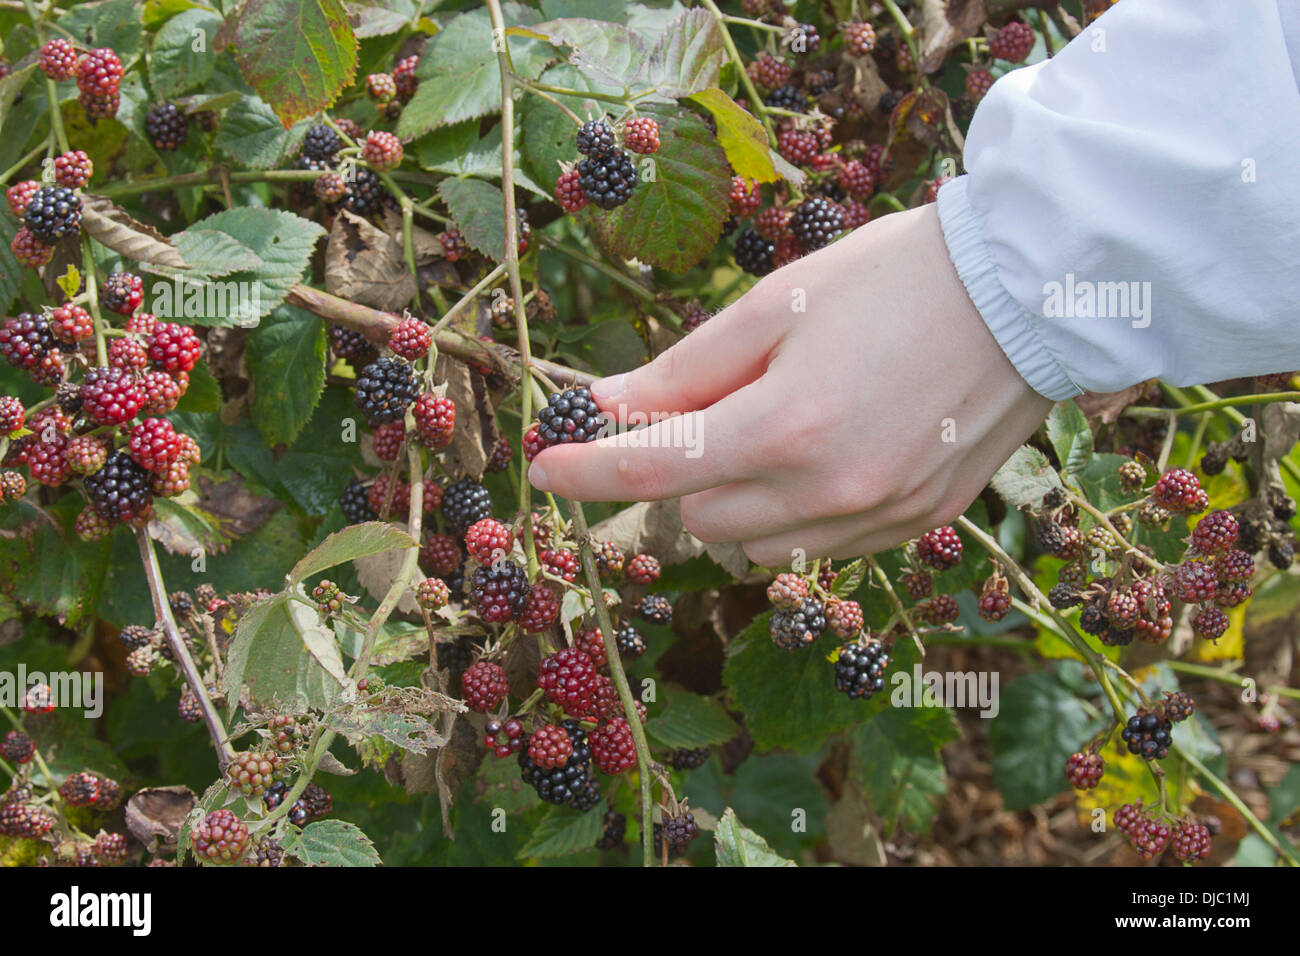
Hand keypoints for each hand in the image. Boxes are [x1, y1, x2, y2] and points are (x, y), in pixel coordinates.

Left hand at [528, 204, 1052, 565]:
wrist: (1028, 293)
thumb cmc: (894, 279)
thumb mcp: (774, 305)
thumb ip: (683, 370)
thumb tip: (604, 408)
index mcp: (782, 430)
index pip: (650, 474)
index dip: (585, 473)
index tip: (544, 470)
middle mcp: (827, 494)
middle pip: (699, 518)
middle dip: (680, 472)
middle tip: (704, 411)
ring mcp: (877, 519)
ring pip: (758, 547)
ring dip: (737, 501)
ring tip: (776, 432)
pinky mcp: (916, 526)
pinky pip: (822, 547)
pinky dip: (798, 514)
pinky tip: (828, 456)